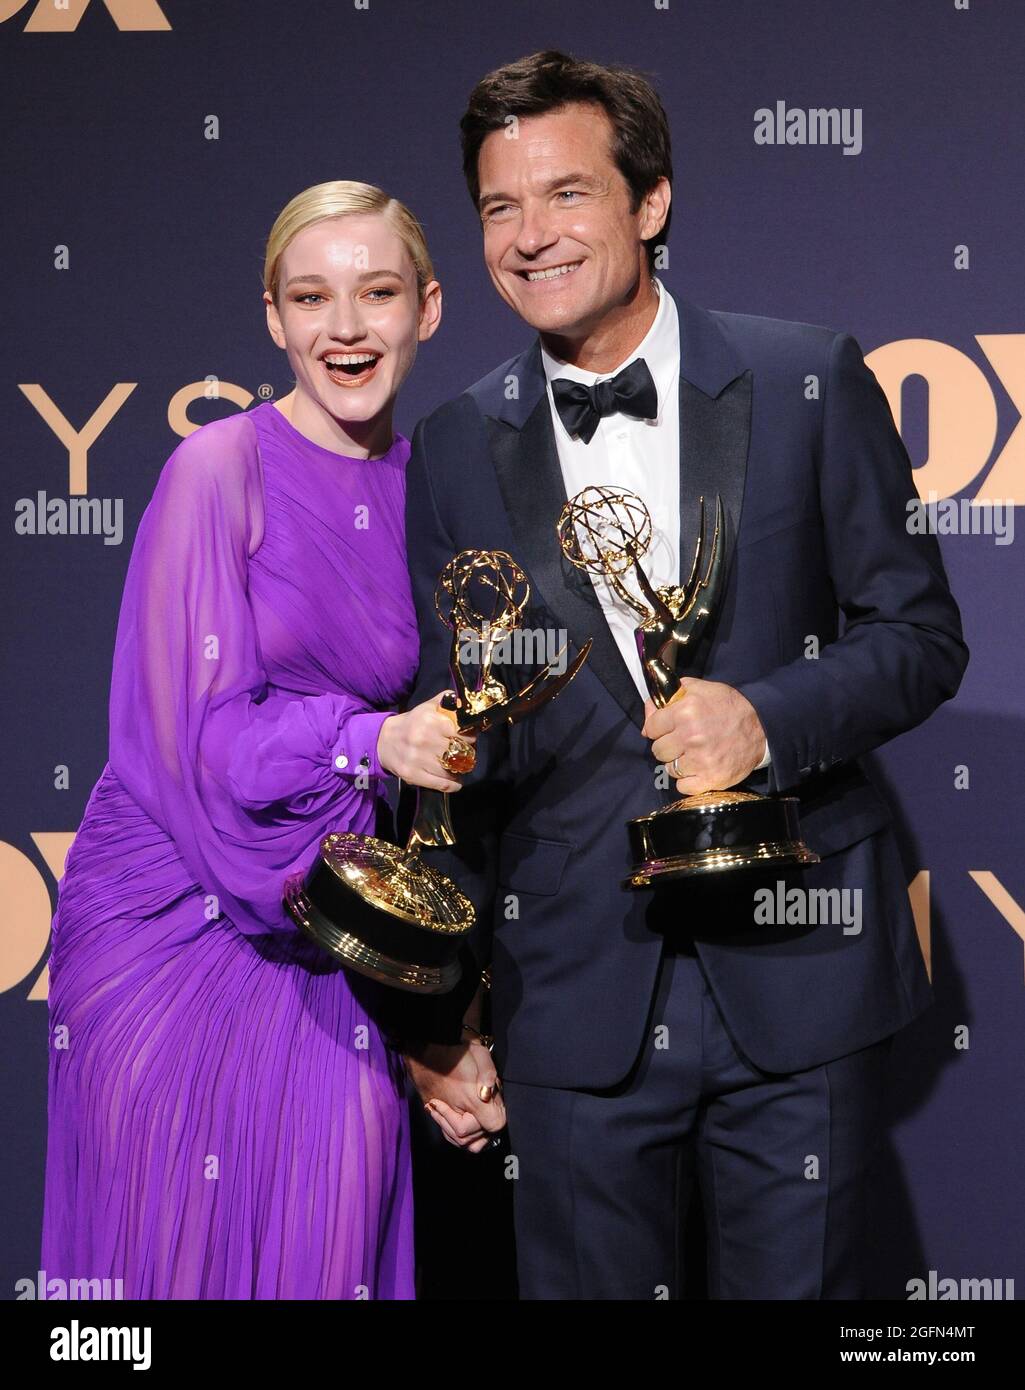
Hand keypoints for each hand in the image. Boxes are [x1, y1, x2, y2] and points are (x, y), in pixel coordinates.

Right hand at [377, 691, 474, 792]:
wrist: (383, 740)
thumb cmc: (411, 723)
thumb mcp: (428, 707)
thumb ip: (448, 702)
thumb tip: (465, 704)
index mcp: (430, 720)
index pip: (462, 733)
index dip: (469, 738)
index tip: (468, 740)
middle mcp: (424, 739)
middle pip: (459, 753)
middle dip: (466, 754)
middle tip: (464, 754)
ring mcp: (418, 759)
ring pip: (452, 771)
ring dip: (459, 770)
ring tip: (458, 766)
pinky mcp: (413, 775)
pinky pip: (442, 784)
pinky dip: (453, 784)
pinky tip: (455, 780)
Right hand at [402, 1040, 506, 1153]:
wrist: (429, 1043)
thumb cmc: (456, 1049)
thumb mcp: (481, 1054)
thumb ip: (489, 1074)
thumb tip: (489, 1095)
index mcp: (471, 1098)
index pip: (493, 1124)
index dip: (498, 1117)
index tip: (497, 1105)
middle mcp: (455, 1109)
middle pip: (473, 1139)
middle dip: (483, 1130)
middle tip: (487, 1112)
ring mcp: (441, 1111)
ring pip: (457, 1140)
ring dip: (469, 1136)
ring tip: (475, 1121)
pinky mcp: (430, 1108)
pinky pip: (444, 1131)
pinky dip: (453, 1133)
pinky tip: (460, 1121)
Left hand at [642, 678, 765, 793]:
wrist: (762, 728)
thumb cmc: (728, 707)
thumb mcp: (700, 689)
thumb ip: (670, 696)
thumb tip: (648, 711)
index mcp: (685, 712)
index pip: (652, 727)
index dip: (659, 727)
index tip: (669, 727)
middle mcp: (690, 737)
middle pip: (658, 750)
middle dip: (668, 746)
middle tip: (684, 741)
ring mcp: (700, 760)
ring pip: (669, 769)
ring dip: (679, 763)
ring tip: (694, 754)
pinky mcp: (710, 779)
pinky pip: (682, 787)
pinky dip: (688, 781)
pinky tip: (699, 769)